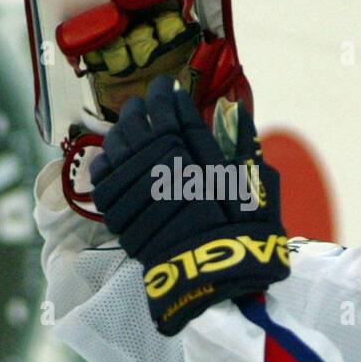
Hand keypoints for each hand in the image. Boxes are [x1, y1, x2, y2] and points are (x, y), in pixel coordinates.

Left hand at [90, 75, 288, 335]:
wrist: (212, 276)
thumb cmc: (244, 234)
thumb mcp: (256, 187)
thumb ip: (244, 146)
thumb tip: (234, 110)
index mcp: (198, 160)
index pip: (175, 115)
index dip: (168, 96)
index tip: (167, 85)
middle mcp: (164, 171)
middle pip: (141, 126)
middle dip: (140, 108)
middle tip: (142, 101)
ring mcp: (138, 192)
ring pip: (119, 147)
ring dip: (121, 130)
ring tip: (126, 124)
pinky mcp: (120, 214)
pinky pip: (104, 178)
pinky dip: (106, 162)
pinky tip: (112, 157)